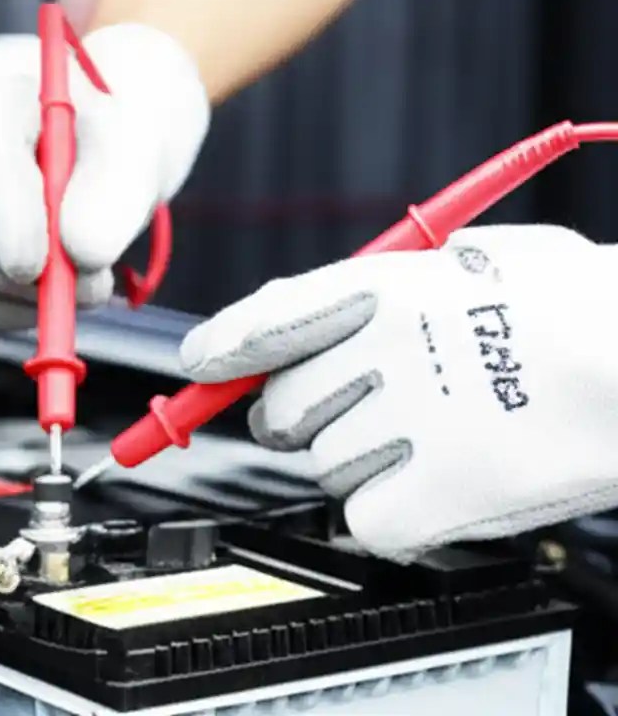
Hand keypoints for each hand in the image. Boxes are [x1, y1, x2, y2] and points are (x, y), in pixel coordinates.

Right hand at [0, 25, 208, 329]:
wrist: (100, 149)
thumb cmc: (117, 141)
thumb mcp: (140, 150)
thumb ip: (117, 191)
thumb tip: (82, 251)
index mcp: (0, 92)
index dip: (5, 213)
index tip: (36, 265)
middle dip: (25, 270)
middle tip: (92, 282)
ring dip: (22, 293)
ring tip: (75, 273)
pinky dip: (1, 307)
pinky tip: (36, 288)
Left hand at [180, 225, 617, 561]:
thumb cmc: (586, 307)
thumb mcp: (485, 255)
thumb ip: (396, 279)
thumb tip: (326, 305)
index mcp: (388, 290)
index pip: (267, 322)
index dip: (221, 349)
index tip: (196, 367)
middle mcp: (382, 355)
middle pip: (281, 410)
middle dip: (300, 420)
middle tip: (355, 414)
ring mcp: (407, 426)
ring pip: (325, 467)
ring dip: (364, 464)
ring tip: (437, 440)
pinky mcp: (435, 496)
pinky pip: (366, 519)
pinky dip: (394, 515)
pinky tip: (440, 488)